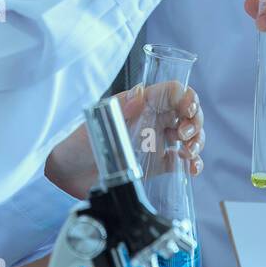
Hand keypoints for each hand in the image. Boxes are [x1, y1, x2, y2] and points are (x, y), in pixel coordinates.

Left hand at [44, 81, 204, 199]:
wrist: (68, 174)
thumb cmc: (79, 143)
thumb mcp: (97, 123)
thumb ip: (119, 110)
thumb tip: (140, 95)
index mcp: (141, 105)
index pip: (172, 92)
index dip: (186, 98)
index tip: (187, 112)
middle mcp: (152, 120)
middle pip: (186, 113)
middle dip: (195, 122)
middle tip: (185, 136)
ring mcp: (156, 142)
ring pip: (189, 136)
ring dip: (197, 142)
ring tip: (189, 153)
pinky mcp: (156, 165)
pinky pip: (181, 161)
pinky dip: (192, 164)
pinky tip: (192, 169)